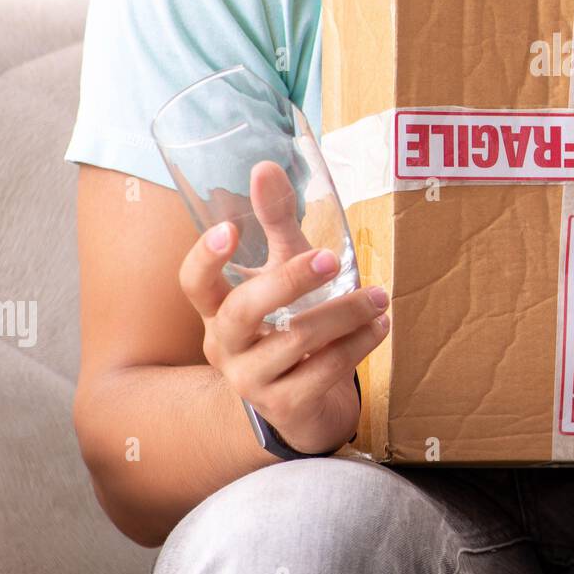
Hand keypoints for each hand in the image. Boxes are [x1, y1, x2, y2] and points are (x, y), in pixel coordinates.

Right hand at [177, 160, 389, 454]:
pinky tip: (380, 326)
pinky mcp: (285, 407)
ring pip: (295, 342)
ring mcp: (251, 381)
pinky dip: (357, 345)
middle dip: (289, 281)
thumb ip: (275, 222)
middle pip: (242, 313)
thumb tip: (264, 166)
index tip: (228, 228)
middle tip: (331, 258)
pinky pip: (322, 372)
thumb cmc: (290, 322)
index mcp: (217, 309)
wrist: (305, 404)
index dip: (205, 259)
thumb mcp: (283, 269)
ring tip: (379, 296)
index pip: (192, 284)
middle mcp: (225, 346)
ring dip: (345, 312)